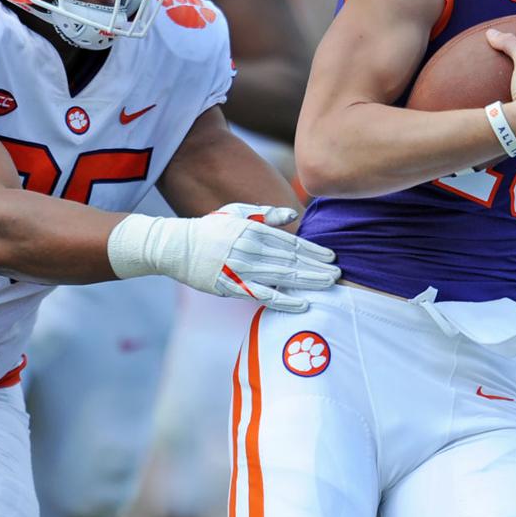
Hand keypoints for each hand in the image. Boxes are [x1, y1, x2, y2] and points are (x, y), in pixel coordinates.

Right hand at [199, 205, 340, 311]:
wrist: (176, 247)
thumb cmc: (210, 229)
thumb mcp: (236, 212)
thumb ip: (266, 214)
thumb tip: (293, 215)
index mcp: (253, 231)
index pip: (291, 242)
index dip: (313, 250)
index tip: (332, 256)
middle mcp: (250, 250)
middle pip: (291, 260)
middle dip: (317, 267)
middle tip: (339, 274)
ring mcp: (241, 270)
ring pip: (282, 277)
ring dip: (308, 282)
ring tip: (329, 285)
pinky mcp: (232, 287)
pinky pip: (264, 296)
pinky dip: (285, 301)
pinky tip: (304, 304)